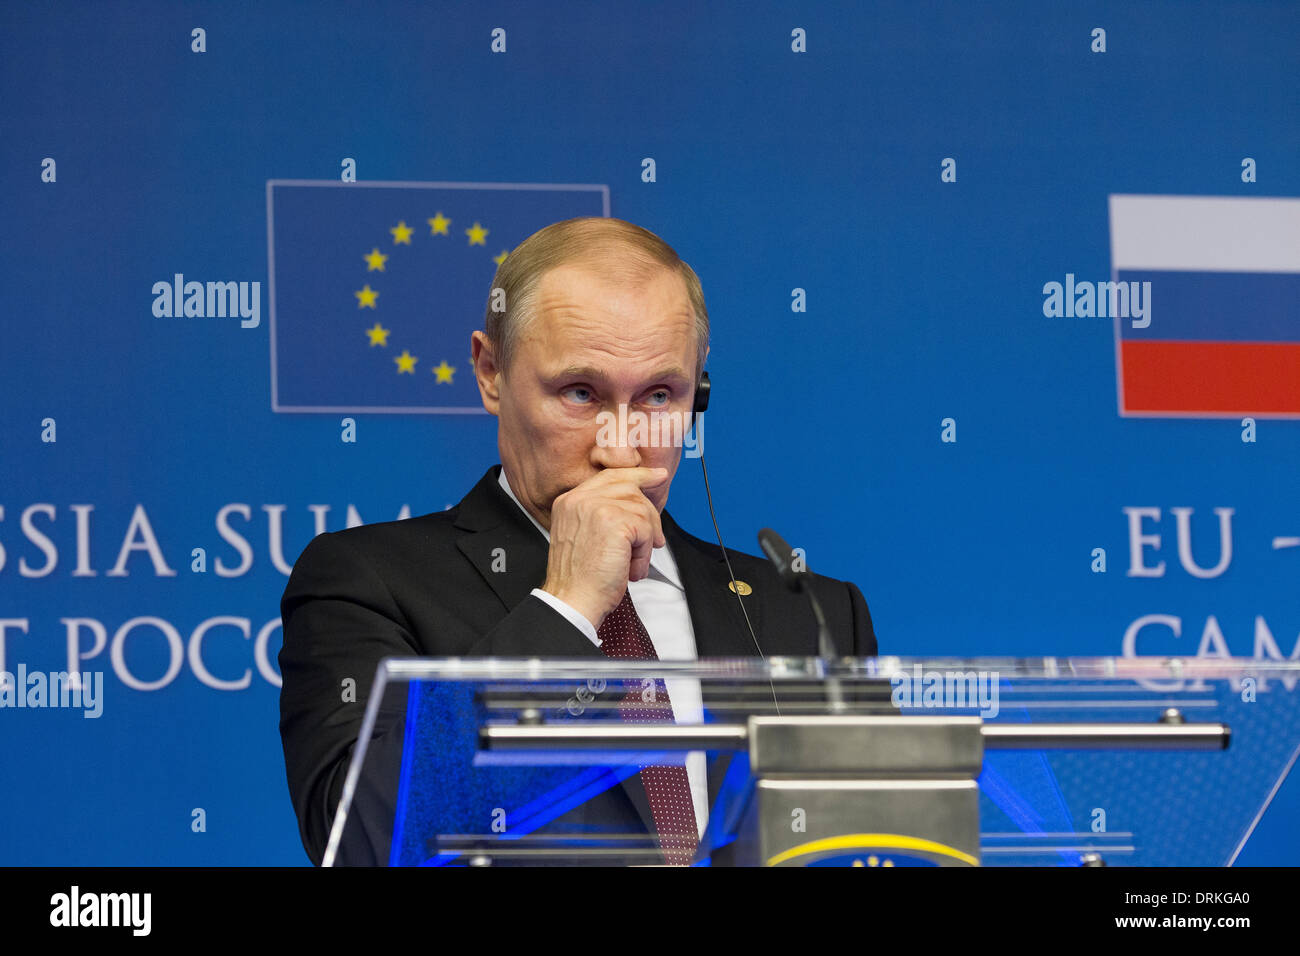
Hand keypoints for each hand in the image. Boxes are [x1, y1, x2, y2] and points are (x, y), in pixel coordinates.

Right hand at [541, 467, 668, 628]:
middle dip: (650, 512)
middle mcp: (579, 499)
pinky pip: (645, 528)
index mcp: (569, 501)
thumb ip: (601, 515)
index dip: (637, 475)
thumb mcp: (584, 537)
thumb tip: (638, 503)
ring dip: (644, 541)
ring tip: (632, 564)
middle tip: (656, 539)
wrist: (572, 601)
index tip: (658, 476)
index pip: (609, 476)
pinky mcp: (614, 522)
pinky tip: (631, 569)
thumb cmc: (580, 580)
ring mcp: (596, 508)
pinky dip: (644, 553)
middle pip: (629, 487)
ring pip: (641, 510)